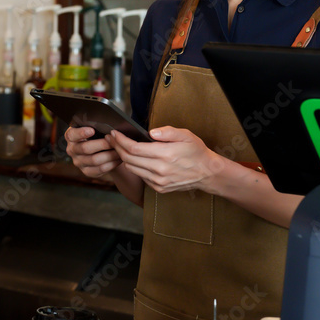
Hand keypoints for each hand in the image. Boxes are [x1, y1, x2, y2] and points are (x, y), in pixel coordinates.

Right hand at [65, 125, 123, 178]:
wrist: (95, 150)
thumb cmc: (94, 135)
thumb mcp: (91, 128)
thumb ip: (94, 126)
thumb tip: (107, 128)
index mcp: (70, 137)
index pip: (72, 135)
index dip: (81, 133)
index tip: (92, 130)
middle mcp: (72, 150)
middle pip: (86, 148)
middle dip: (102, 144)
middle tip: (114, 141)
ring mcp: (78, 162)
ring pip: (95, 160)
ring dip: (110, 155)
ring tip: (119, 150)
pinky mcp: (87, 171)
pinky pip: (100, 169)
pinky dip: (111, 164)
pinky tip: (118, 159)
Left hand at [106, 125, 227, 193]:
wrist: (207, 173)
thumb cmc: (196, 151)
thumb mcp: (185, 135)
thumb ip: (167, 132)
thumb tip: (150, 132)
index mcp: (165, 155)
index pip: (134, 148)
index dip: (121, 141)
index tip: (114, 133)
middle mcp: (159, 170)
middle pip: (129, 159)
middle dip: (117, 147)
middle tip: (111, 138)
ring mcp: (158, 181)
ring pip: (132, 169)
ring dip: (122, 157)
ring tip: (118, 147)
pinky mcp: (159, 188)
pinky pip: (140, 176)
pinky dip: (133, 167)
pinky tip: (132, 158)